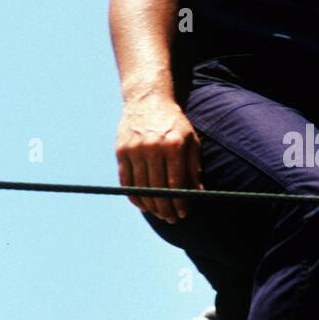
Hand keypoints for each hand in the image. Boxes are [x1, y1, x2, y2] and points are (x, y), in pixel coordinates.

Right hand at [116, 94, 201, 222]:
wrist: (148, 100)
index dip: (179, 202)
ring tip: (159, 214)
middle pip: (157, 189)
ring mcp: (135, 149)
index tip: (182, 214)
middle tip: (171, 219)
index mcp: (174, 145)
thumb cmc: (174, 123)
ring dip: (150, 206)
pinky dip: (134, 196)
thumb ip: (193, 166)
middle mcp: (153, 147)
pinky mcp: (121, 151)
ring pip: (141, 188)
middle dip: (165, 208)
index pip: (176, 183)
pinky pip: (126, 181)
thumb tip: (197, 193)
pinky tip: (143, 204)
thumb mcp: (191, 140)